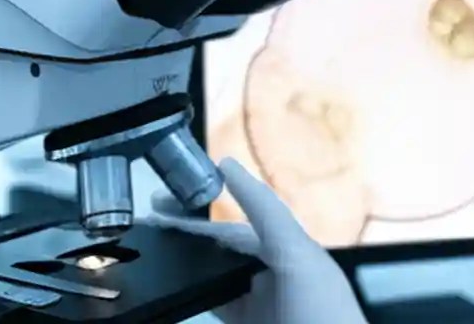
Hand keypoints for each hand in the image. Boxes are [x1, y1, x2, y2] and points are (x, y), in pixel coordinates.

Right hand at [149, 158, 367, 323]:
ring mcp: (258, 303)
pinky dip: (194, 294)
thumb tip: (228, 165)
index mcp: (290, 249)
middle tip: (151, 222)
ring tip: (154, 247)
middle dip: (191, 232)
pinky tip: (174, 284)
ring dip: (188, 262)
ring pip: (215, 274)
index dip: (211, 202)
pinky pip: (214, 304)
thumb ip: (266, 212)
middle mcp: (273, 273)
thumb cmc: (322, 314)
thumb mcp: (297, 256)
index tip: (175, 191)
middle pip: (224, 245)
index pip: (243, 217)